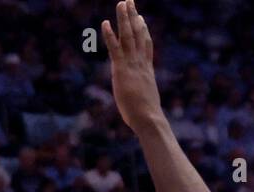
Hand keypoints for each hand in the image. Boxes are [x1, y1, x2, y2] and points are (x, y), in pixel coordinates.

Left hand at [103, 1, 162, 130]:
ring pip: (128, 36)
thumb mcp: (146, 100)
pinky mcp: (121, 70)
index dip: (143, 30)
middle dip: (133, 16)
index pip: (146, 45)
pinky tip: (105, 23)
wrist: (148, 117)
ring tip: (122, 3)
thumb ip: (143, 94)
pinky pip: (115, 49)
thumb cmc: (147, 115)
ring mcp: (132, 64)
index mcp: (147, 69)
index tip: (141, 17)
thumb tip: (144, 102)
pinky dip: (110, 35)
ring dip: (124, 18)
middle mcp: (140, 62)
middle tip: (130, 2)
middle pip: (138, 34)